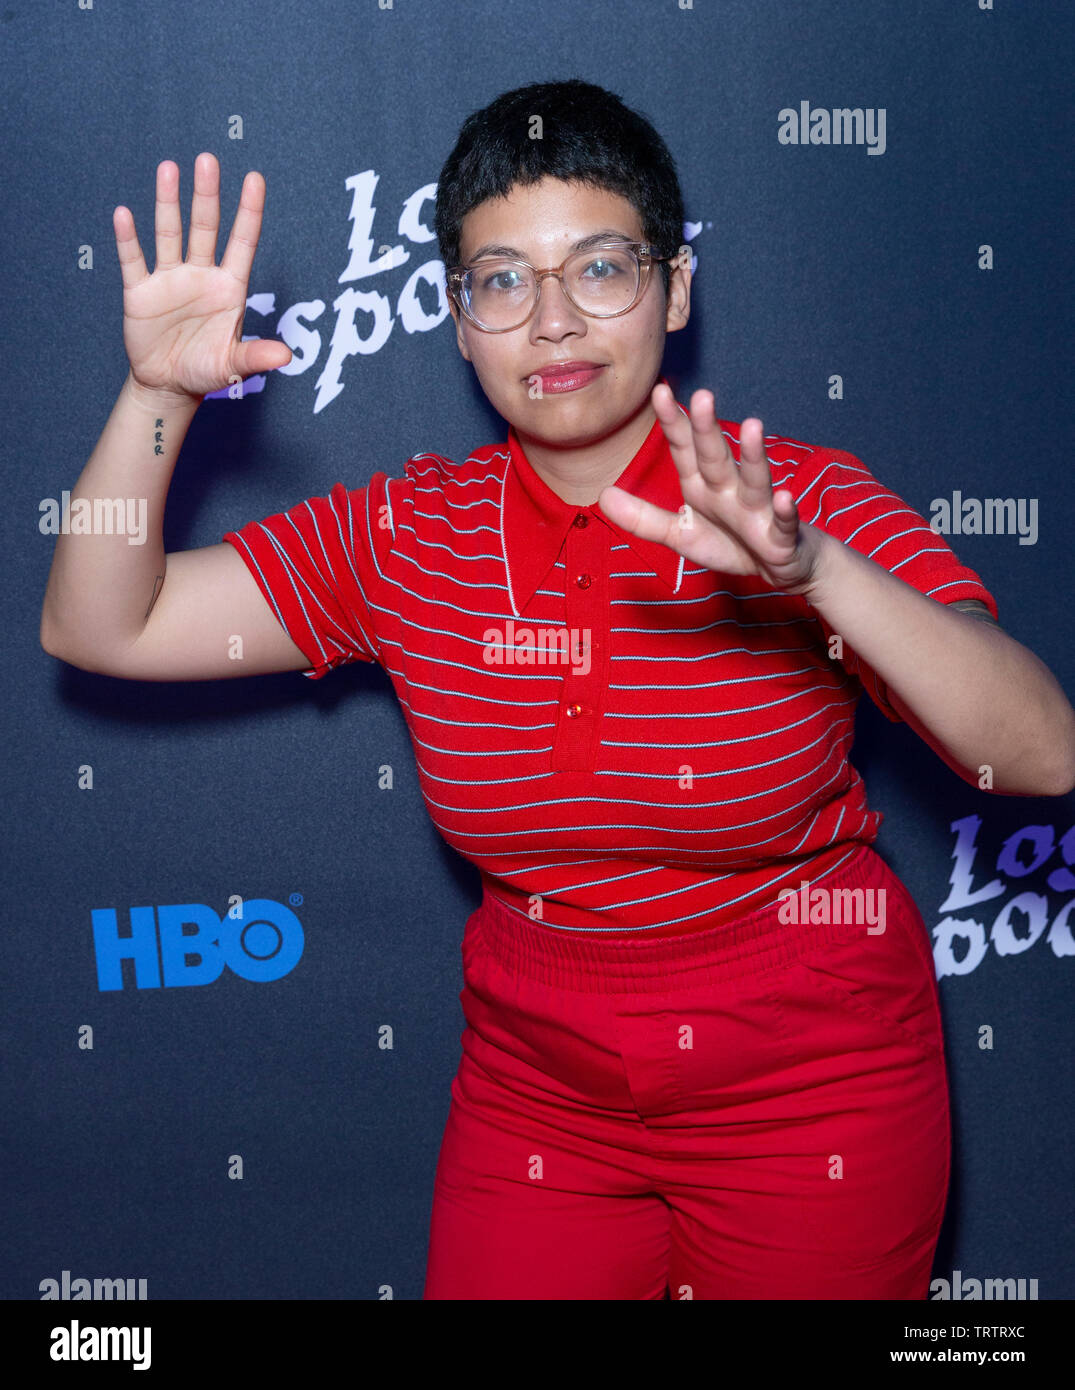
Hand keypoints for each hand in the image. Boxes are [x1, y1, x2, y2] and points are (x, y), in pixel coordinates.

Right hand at [113, 152, 291, 403]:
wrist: (169, 384)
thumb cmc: (207, 371)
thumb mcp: (233, 366)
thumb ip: (256, 357)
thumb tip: (287, 357)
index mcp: (229, 287)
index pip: (242, 243)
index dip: (249, 212)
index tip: (255, 178)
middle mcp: (201, 275)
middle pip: (205, 227)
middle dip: (206, 195)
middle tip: (207, 160)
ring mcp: (170, 279)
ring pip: (170, 233)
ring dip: (168, 202)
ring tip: (168, 169)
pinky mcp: (140, 291)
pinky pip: (134, 260)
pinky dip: (129, 239)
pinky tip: (125, 215)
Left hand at [598, 383, 823, 595]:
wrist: (780, 565)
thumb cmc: (730, 541)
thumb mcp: (680, 533)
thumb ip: (642, 518)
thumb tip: (603, 496)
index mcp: (703, 485)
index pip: (685, 449)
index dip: (674, 423)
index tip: (659, 392)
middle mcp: (730, 489)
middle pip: (716, 457)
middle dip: (709, 429)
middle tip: (703, 395)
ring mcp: (758, 510)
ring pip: (755, 480)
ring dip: (755, 455)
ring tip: (753, 426)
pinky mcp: (781, 535)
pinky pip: (784, 522)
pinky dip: (786, 512)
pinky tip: (786, 497)